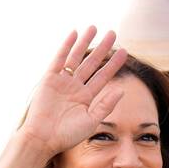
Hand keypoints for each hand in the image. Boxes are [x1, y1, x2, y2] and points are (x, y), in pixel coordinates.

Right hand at [20, 27, 128, 157]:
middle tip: (112, 33)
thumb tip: (121, 90)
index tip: (124, 51)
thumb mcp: (91, 121)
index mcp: (86, 98)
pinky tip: (74, 33)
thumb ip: (106, 105)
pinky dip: (66, 46)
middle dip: (102, 48)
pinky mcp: (49, 79)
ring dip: (85, 42)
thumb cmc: (67, 135)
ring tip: (95, 28)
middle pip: (91, 63)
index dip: (113, 64)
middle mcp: (75, 87)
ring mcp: (62, 82)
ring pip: (76, 58)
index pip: (103, 76)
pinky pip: (59, 59)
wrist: (43, 139)